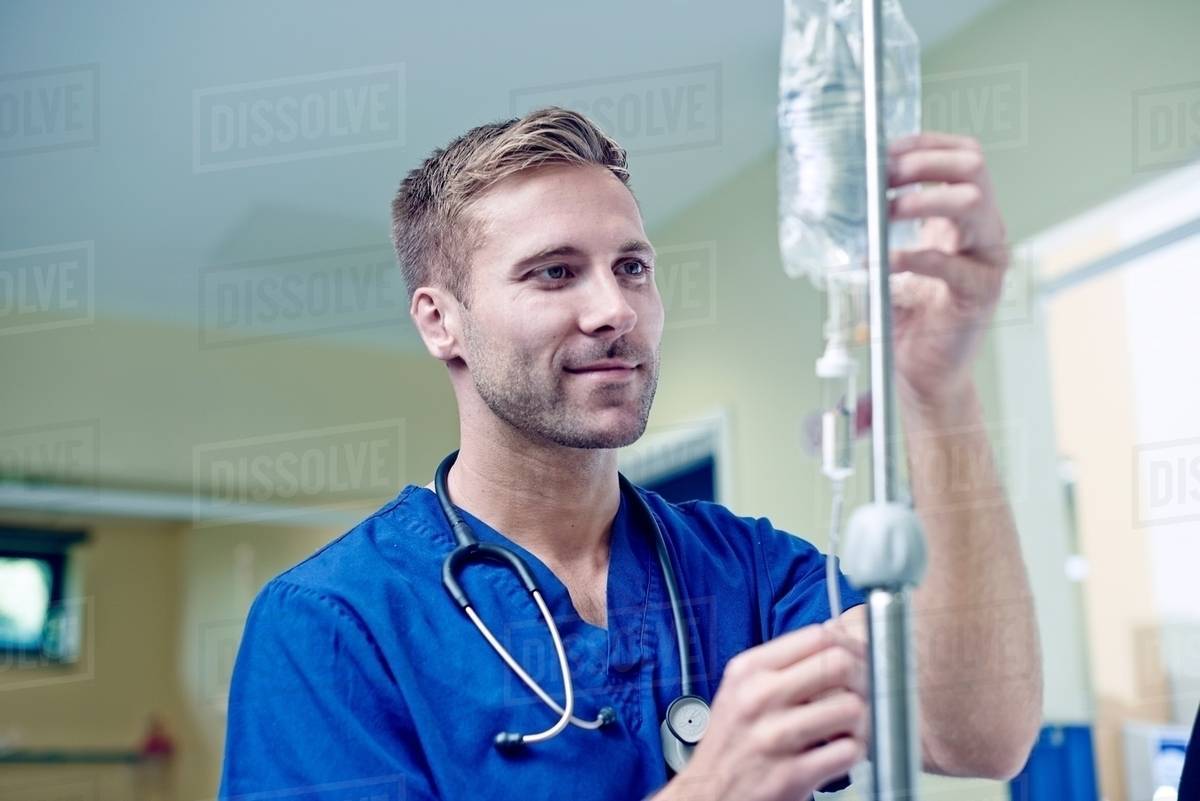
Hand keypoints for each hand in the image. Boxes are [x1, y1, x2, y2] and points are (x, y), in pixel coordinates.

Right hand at [661, 622, 867, 800]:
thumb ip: (779, 665)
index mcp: (748, 671)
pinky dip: (854, 751)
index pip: (817, 636)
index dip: (848, 645)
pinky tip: (841, 751)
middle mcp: (759, 698)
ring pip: (851, 708)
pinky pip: (848, 751)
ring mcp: (775, 737)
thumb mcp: (739, 689)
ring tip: (851, 725)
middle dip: (862, 677)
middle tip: (863, 690)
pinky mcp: (792, 775)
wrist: (707, 794)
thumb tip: (834, 643)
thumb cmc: (730, 741)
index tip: (857, 657)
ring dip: (862, 719)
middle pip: (838, 664)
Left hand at [886, 132, 1010, 407]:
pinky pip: (951, 263)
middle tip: (883, 176)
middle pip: (973, 167)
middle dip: (923, 163)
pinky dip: (911, 257)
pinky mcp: (980, 293)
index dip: (926, 144)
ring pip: (971, 203)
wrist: (923, 372)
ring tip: (885, 210)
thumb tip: (846, 193)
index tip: (884, 149)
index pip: (963, 156)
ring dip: (922, 199)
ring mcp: (987, 259)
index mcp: (964, 217)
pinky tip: (882, 262)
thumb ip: (881, 227)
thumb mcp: (891, 259)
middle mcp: (982, 230)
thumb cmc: (907, 316)